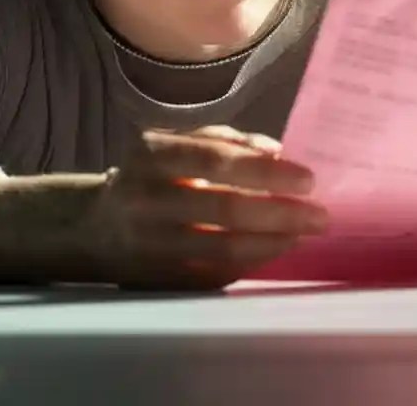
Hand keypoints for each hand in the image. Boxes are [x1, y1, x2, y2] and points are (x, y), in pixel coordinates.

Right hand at [83, 126, 327, 289]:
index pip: (214, 160)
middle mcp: (145, 199)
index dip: (264, 172)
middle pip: (223, 209)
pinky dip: (252, 262)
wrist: (96, 227)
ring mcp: (149, 244)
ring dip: (273, 242)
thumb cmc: (151, 175)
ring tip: (304, 234)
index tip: (307, 180)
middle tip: (319, 215)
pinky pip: (215, 274)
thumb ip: (225, 140)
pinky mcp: (158, 278)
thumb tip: (276, 151)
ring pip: (223, 249)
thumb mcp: (175, 143)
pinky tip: (276, 250)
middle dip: (280, 213)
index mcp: (150, 155)